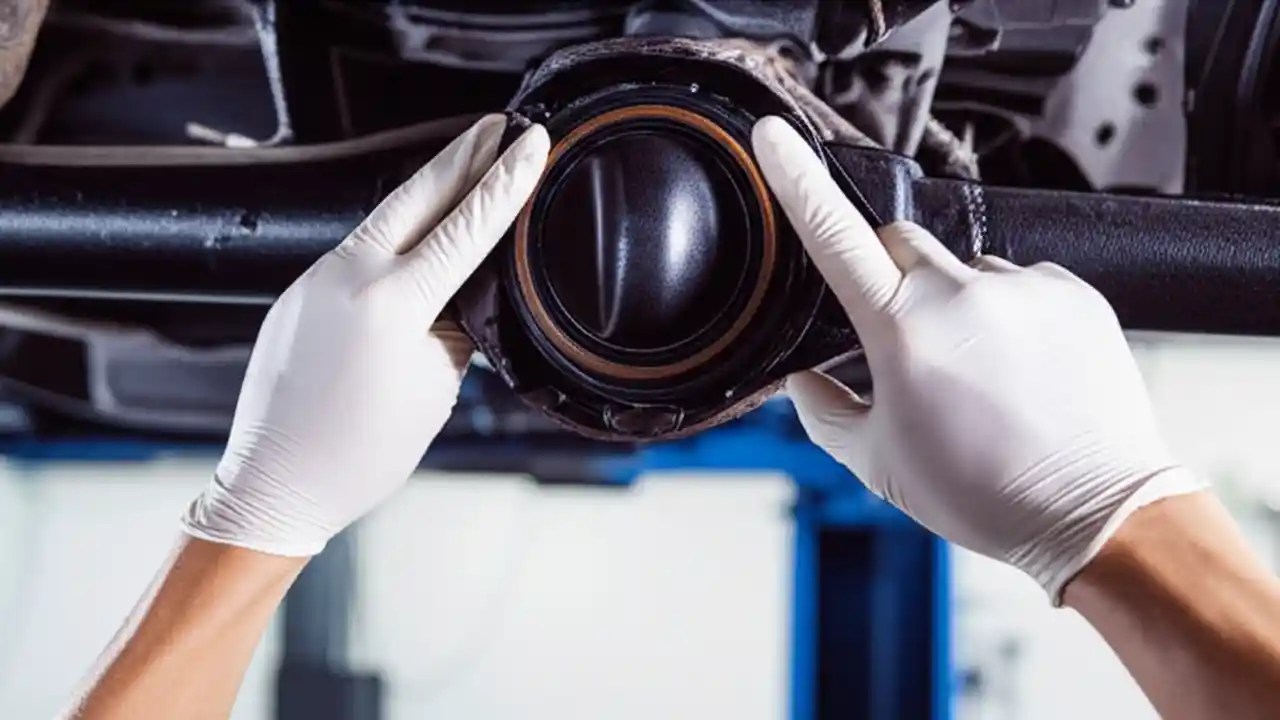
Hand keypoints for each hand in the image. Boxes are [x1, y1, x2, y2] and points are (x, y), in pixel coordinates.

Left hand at [182, 115, 549, 555]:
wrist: (275, 481)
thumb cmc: (360, 452)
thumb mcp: (434, 387)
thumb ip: (455, 327)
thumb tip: (466, 291)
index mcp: (391, 304)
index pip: (466, 228)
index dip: (505, 182)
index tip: (532, 142)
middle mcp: (347, 277)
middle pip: (417, 195)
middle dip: (463, 154)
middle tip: (500, 123)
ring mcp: (315, 281)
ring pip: (384, 219)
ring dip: (429, 189)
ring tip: (467, 165)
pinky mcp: (299, 294)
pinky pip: (357, 249)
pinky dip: (395, 233)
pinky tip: (418, 231)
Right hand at [752, 116, 1204, 600]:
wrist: (1096, 513)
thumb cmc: (984, 494)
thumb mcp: (877, 462)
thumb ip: (822, 410)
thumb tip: (802, 378)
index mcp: (902, 332)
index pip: (834, 236)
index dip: (797, 181)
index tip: (775, 139)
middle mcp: (962, 295)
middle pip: (899, 243)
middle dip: (888, 276)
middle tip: (907, 342)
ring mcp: (1024, 288)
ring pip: (963, 267)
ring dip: (957, 302)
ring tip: (981, 373)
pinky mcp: (1074, 292)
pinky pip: (1021, 281)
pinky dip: (1010, 312)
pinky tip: (1021, 368)